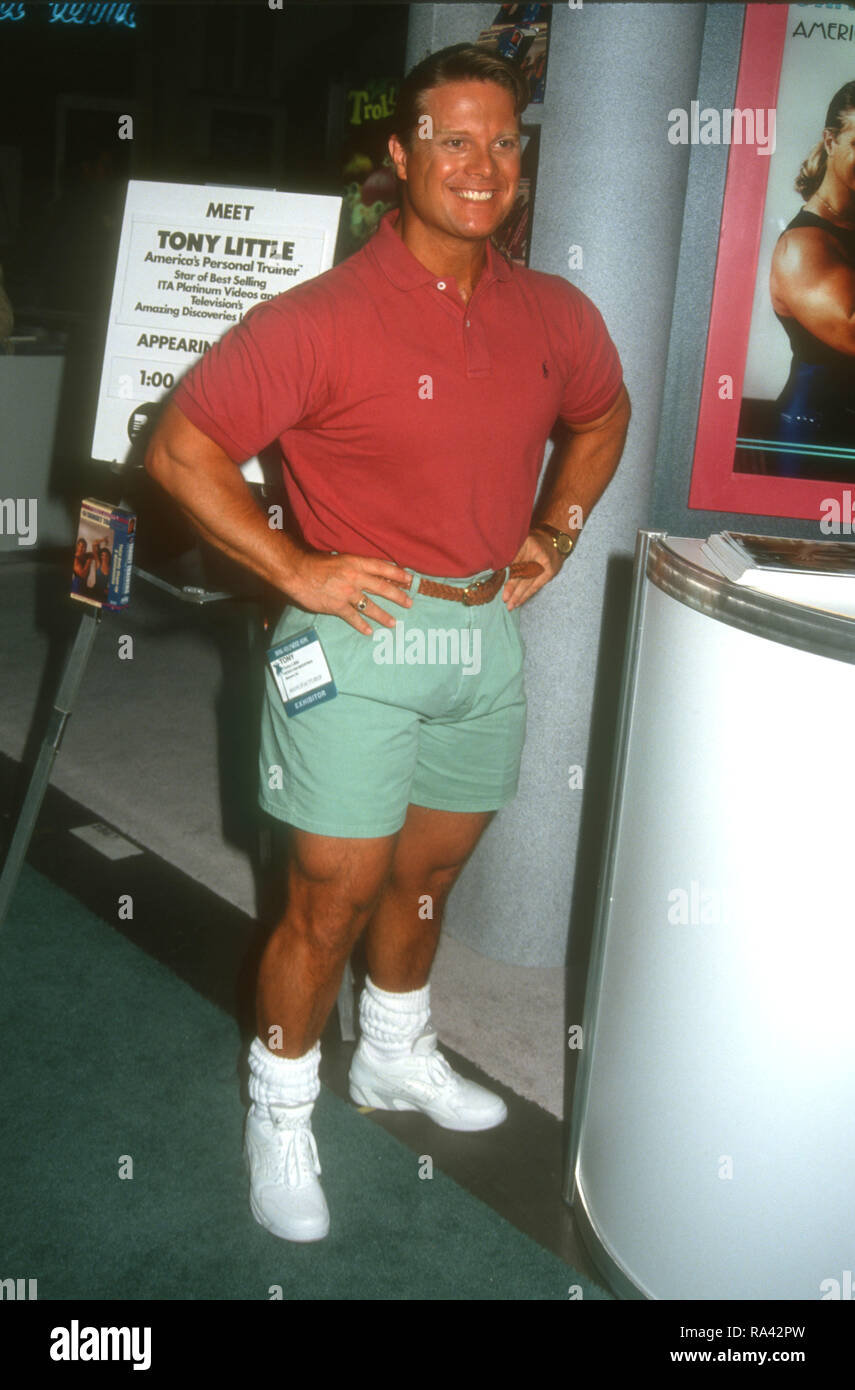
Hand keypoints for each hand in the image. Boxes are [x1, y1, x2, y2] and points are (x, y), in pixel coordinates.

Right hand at [283, 550, 413, 634]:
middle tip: (409, 603)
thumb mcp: (339, 559)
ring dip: (383, 615)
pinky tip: (369, 631)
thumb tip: (369, 572)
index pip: (382, 568)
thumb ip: (354, 566)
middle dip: (398, 596)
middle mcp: (354, 577)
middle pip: (382, 587)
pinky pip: (353, 618)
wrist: (296, 572)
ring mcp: (346, 593)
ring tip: (393, 623)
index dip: (398, 574)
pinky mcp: (337, 606)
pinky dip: (361, 625)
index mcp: (355, 562)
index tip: (410, 580)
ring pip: (370, 606)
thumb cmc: (315, 563)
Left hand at [502, 529, 564, 610]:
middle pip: (521, 572)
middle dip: (512, 587)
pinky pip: (536, 586)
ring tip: (510, 605)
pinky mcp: (550, 572)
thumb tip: (495, 571)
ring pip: (528, 582)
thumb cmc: (533, 543)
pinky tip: (519, 602)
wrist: (554, 542)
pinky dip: (527, 595)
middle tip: (504, 599)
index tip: (496, 583)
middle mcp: (536, 552)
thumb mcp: (521, 542)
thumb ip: (511, 554)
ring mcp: (544, 563)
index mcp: (526, 543)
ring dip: (519, 595)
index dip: (505, 573)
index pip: (513, 561)